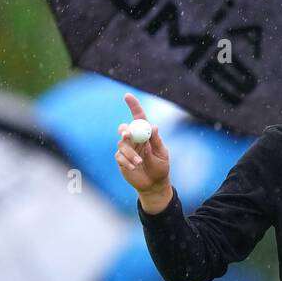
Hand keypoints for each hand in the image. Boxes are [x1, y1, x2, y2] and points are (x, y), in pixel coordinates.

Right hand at [115, 94, 171, 213]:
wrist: (153, 184)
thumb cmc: (160, 167)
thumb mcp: (162, 155)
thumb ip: (157, 141)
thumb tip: (153, 126)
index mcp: (146, 134)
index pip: (138, 117)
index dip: (133, 105)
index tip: (127, 96)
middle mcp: (135, 139)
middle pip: (124, 128)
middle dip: (124, 131)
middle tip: (127, 136)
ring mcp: (126, 149)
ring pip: (122, 144)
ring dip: (131, 153)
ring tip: (140, 163)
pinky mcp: (120, 159)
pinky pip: (119, 156)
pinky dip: (127, 161)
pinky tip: (133, 167)